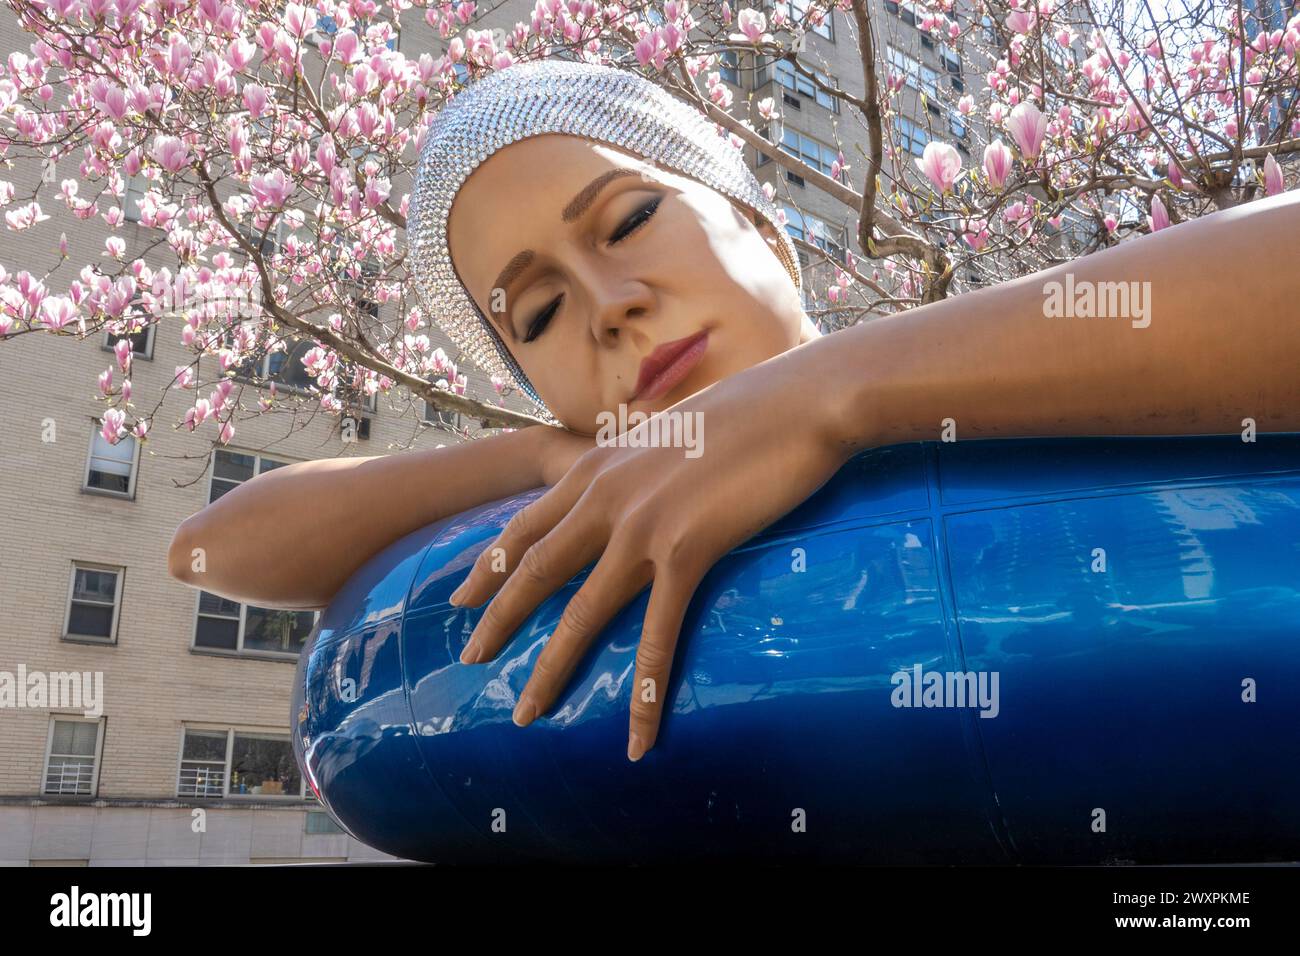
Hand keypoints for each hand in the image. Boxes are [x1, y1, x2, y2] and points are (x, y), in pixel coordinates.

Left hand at [450, 366, 851, 760]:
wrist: (798, 402)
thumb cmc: (747, 412)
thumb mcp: (669, 433)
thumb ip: (638, 464)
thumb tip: (638, 484)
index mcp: (597, 466)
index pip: (526, 524)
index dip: (489, 566)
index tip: (461, 601)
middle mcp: (605, 496)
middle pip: (536, 571)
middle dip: (499, 622)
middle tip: (470, 662)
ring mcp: (642, 526)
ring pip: (583, 613)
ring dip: (551, 670)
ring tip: (526, 714)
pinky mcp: (687, 551)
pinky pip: (658, 636)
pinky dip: (645, 692)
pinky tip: (637, 735)